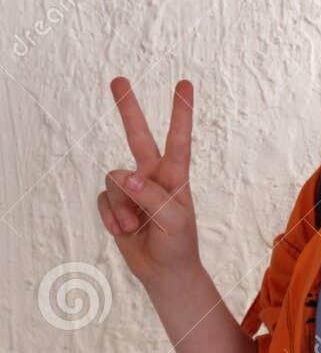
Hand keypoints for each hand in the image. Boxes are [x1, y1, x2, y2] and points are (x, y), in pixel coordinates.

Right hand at [98, 77, 200, 292]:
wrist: (164, 273)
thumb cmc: (178, 245)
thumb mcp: (173, 221)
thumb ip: (151, 196)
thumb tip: (125, 176)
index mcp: (175, 177)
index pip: (178, 140)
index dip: (180, 112)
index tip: (184, 84)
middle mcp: (152, 177)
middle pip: (137, 136)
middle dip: (128, 109)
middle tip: (118, 80)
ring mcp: (132, 189)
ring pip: (114, 180)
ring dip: (121, 207)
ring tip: (133, 226)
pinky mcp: (115, 204)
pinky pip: (103, 199)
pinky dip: (110, 217)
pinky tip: (123, 231)